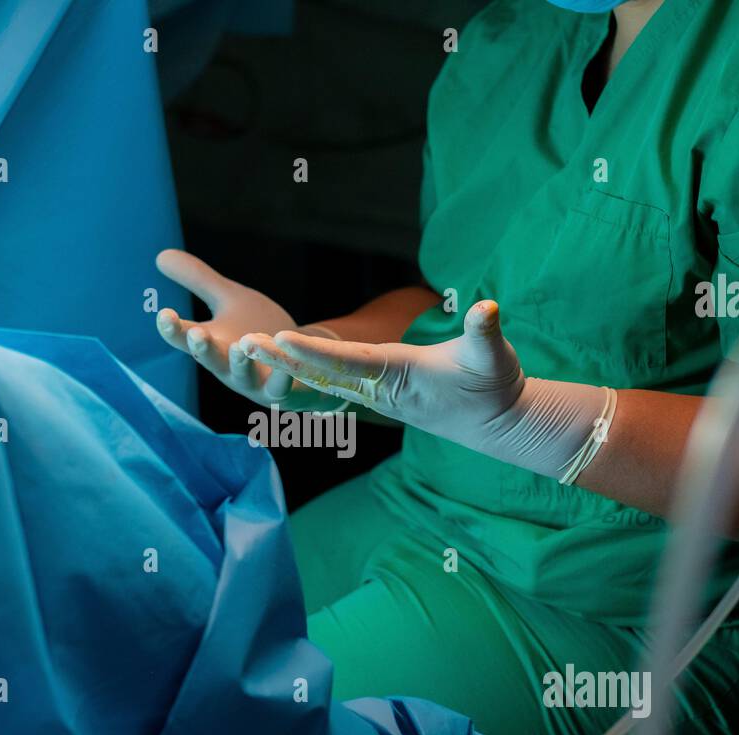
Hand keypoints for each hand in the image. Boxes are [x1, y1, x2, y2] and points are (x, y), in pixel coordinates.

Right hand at [155, 249, 345, 411]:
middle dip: (202, 348)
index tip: (164, 314)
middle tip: (196, 334)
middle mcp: (225, 364)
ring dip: (239, 362)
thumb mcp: (227, 298)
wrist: (294, 357)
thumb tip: (161, 255)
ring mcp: (250, 380)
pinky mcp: (276, 390)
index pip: (184, 337)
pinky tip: (284, 368)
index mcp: (210, 342)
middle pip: (209, 358)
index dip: (173, 328)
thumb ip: (198, 279)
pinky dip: (281, 377)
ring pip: (241, 374)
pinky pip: (279, 387)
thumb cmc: (255, 327)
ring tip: (238, 346)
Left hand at [241, 300, 526, 457]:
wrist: (493, 423)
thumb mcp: (495, 357)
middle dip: (283, 360)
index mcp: (399, 374)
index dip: (314, 351)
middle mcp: (379, 387)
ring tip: (249, 346)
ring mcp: (374, 394)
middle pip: (322, 372)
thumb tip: (487, 308)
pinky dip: (302, 371)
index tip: (282, 339)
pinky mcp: (375, 393)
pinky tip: (277, 361)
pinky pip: (331, 384)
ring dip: (285, 365)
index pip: (349, 361)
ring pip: (320, 379)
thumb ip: (486, 332)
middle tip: (243, 342)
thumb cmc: (494, 386)